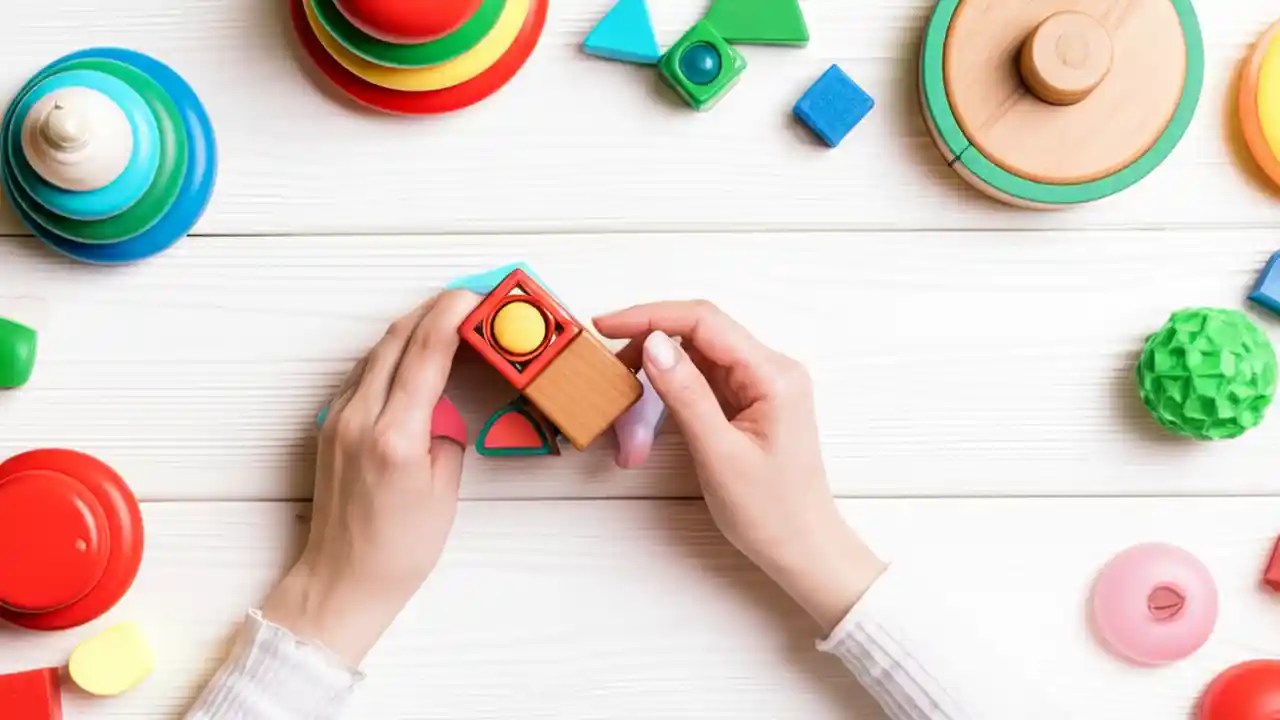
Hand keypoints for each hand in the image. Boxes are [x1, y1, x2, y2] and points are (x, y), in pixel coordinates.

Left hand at [263, 290, 479, 665]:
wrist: (342, 579)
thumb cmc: (398, 548)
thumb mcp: (444, 489)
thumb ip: (446, 433)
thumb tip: (441, 403)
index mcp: (395, 436)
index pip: (425, 353)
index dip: (451, 315)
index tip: (474, 296)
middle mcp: (359, 419)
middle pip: (396, 339)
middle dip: (433, 310)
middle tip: (467, 299)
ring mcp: (338, 420)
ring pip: (377, 353)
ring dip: (411, 330)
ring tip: (445, 321)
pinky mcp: (328, 426)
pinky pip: (363, 376)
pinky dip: (391, 356)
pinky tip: (412, 357)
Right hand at [595, 301, 885, 633]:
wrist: (803, 550)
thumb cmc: (772, 512)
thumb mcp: (719, 455)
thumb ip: (686, 395)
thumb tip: (653, 344)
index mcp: (773, 375)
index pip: (704, 322)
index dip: (650, 317)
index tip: (607, 325)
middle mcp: (771, 370)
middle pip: (697, 334)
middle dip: (648, 347)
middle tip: (611, 372)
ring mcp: (760, 386)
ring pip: (695, 358)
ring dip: (656, 375)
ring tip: (626, 407)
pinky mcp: (749, 402)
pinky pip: (702, 381)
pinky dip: (670, 393)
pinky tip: (647, 414)